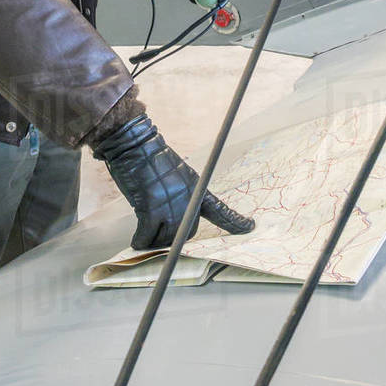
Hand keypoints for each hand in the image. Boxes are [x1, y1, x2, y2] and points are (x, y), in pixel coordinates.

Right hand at [93, 114, 254, 249]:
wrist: (135, 144)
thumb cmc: (150, 158)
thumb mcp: (176, 175)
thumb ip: (180, 198)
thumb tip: (171, 223)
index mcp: (197, 186)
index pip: (220, 208)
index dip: (235, 221)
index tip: (250, 226)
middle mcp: (188, 196)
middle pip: (189, 231)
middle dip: (174, 238)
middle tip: (158, 234)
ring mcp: (171, 202)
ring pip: (168, 237)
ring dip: (155, 241)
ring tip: (144, 236)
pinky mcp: (152, 207)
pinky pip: (148, 235)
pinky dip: (141, 241)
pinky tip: (137, 241)